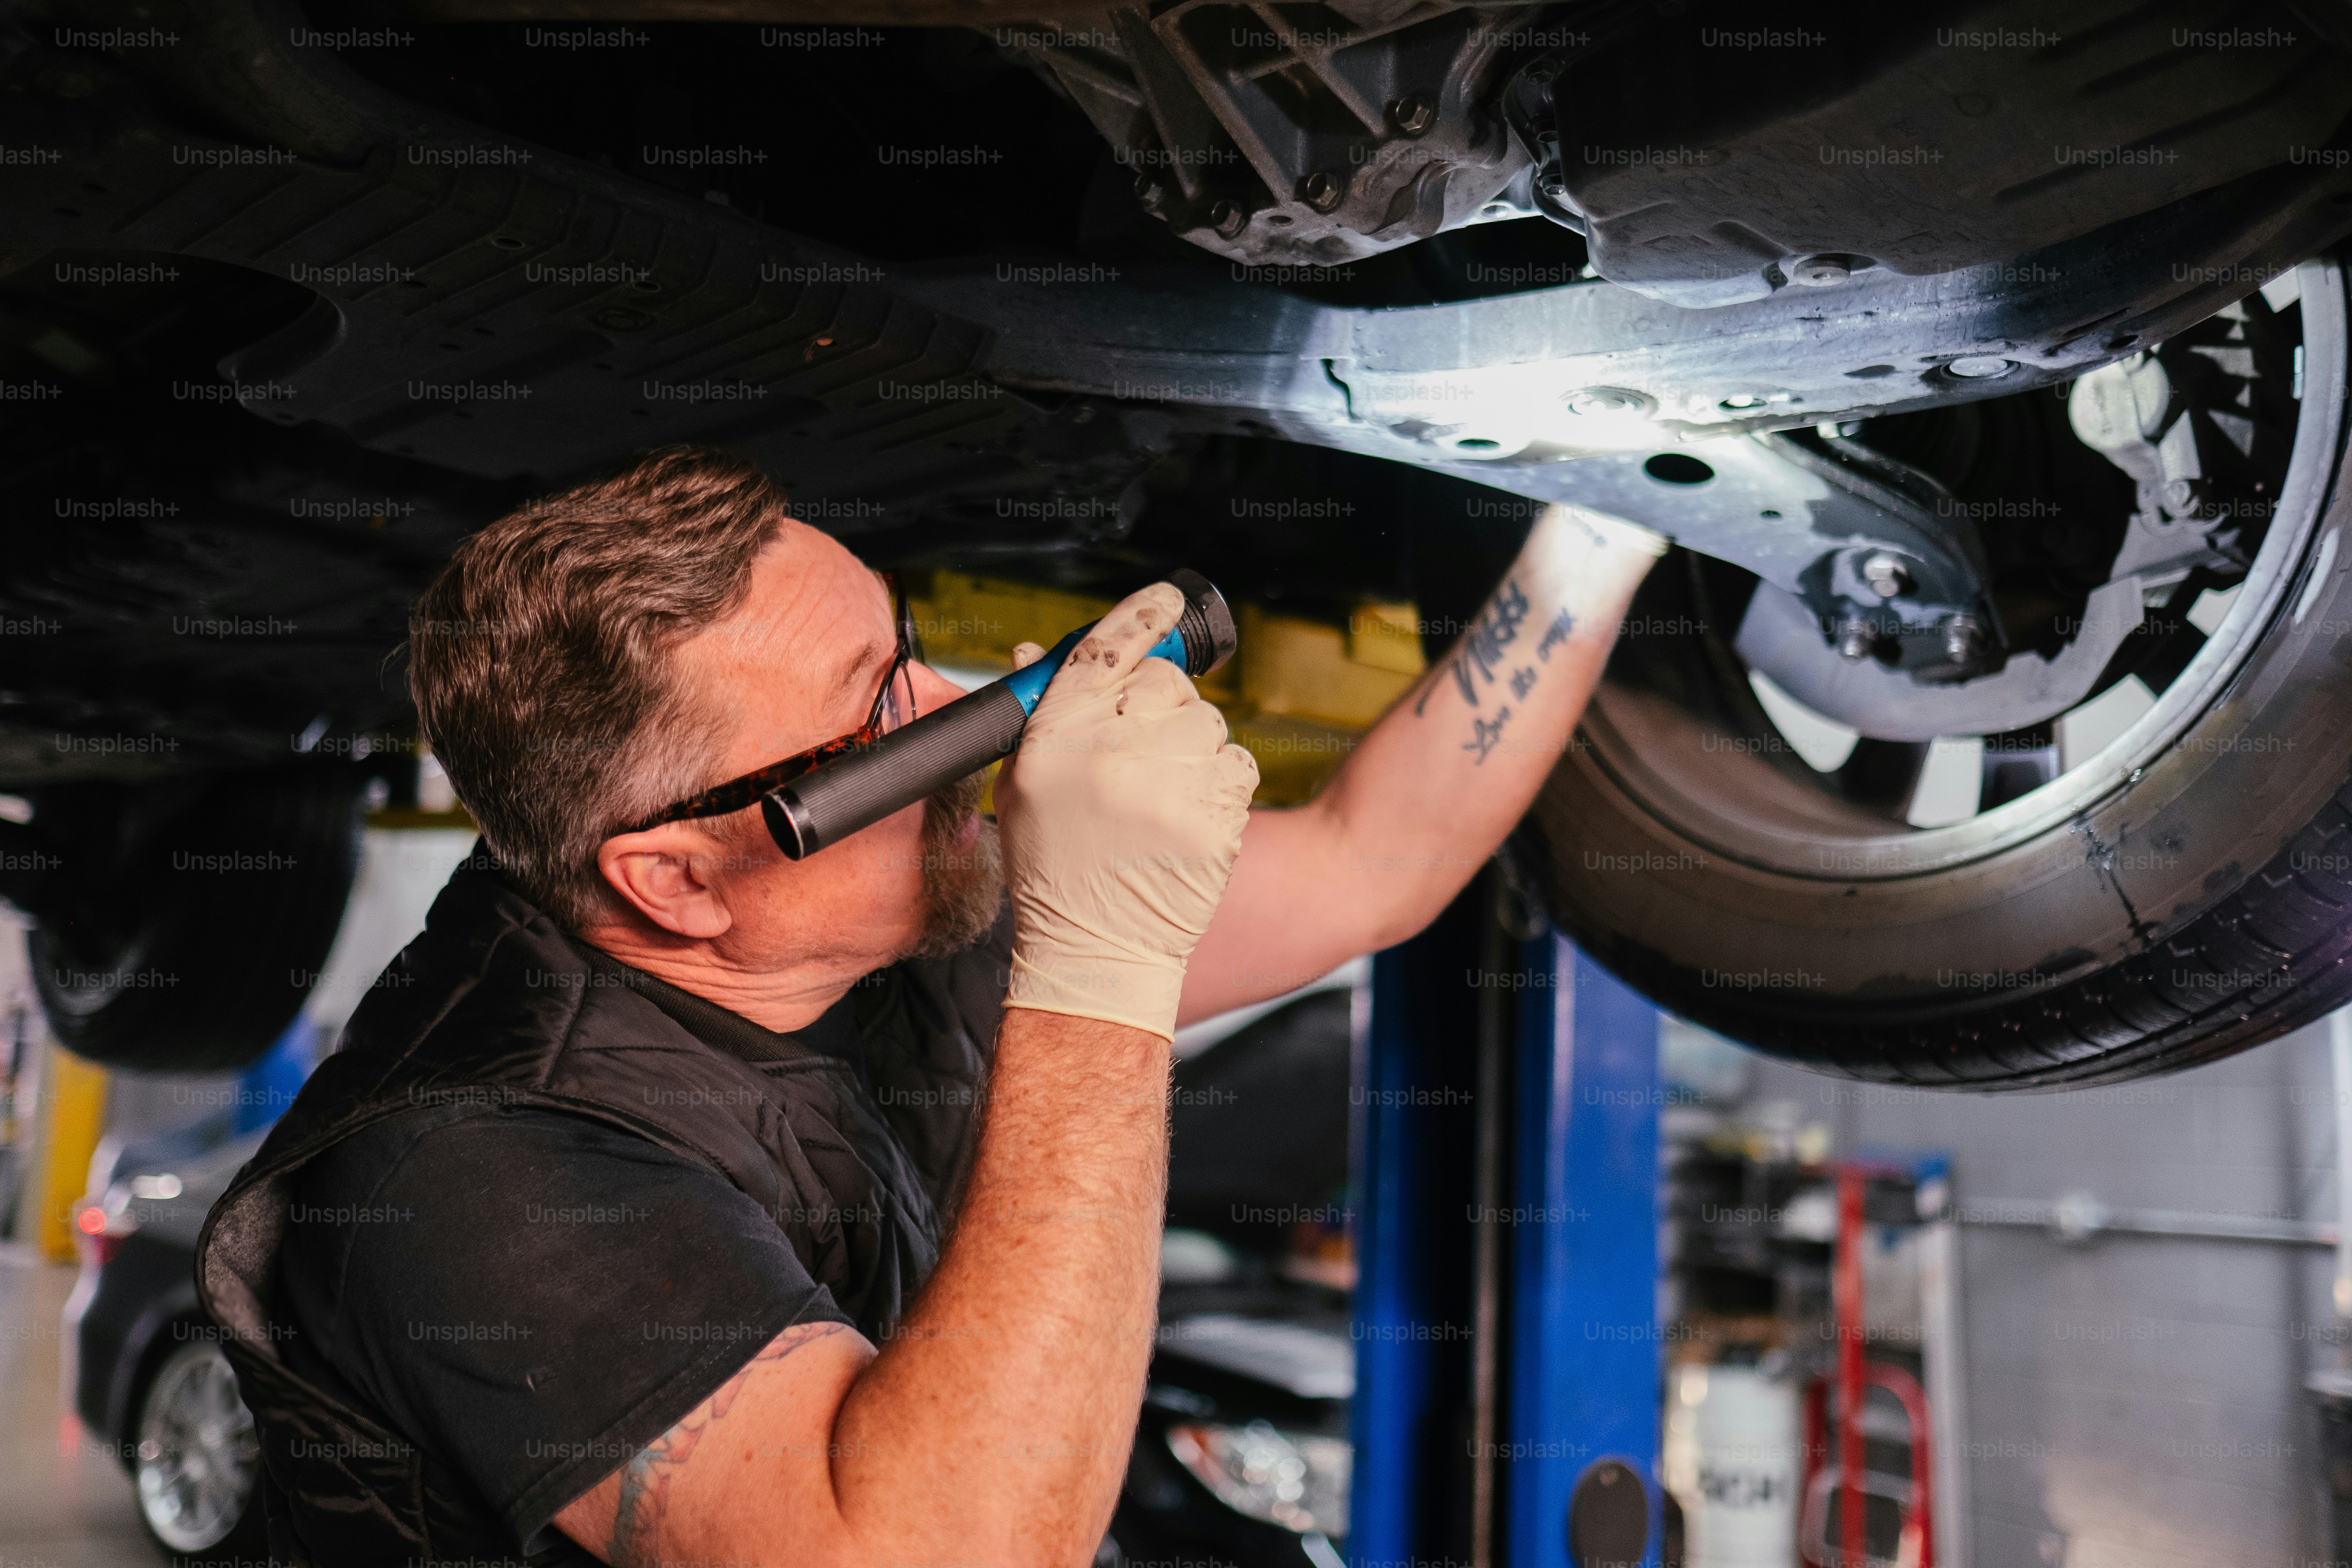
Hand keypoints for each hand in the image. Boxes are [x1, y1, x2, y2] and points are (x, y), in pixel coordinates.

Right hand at [995, 583, 1258, 1038]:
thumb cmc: (1055, 870)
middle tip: (1149, 752)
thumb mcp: (1023, 787)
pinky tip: (1191, 816)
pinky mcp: (1214, 815)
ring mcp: (1168, 784)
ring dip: (1195, 749)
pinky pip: (1237, 764)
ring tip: (1165, 796)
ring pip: (1209, 723)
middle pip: (1167, 684)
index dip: (1141, 615)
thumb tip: (1037, 654)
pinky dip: (1222, 784)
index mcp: (1058, 736)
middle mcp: (1112, 751)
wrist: (1094, 948)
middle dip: (1165, 708)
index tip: (1165, 600)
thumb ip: (1042, 716)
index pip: (1104, 647)